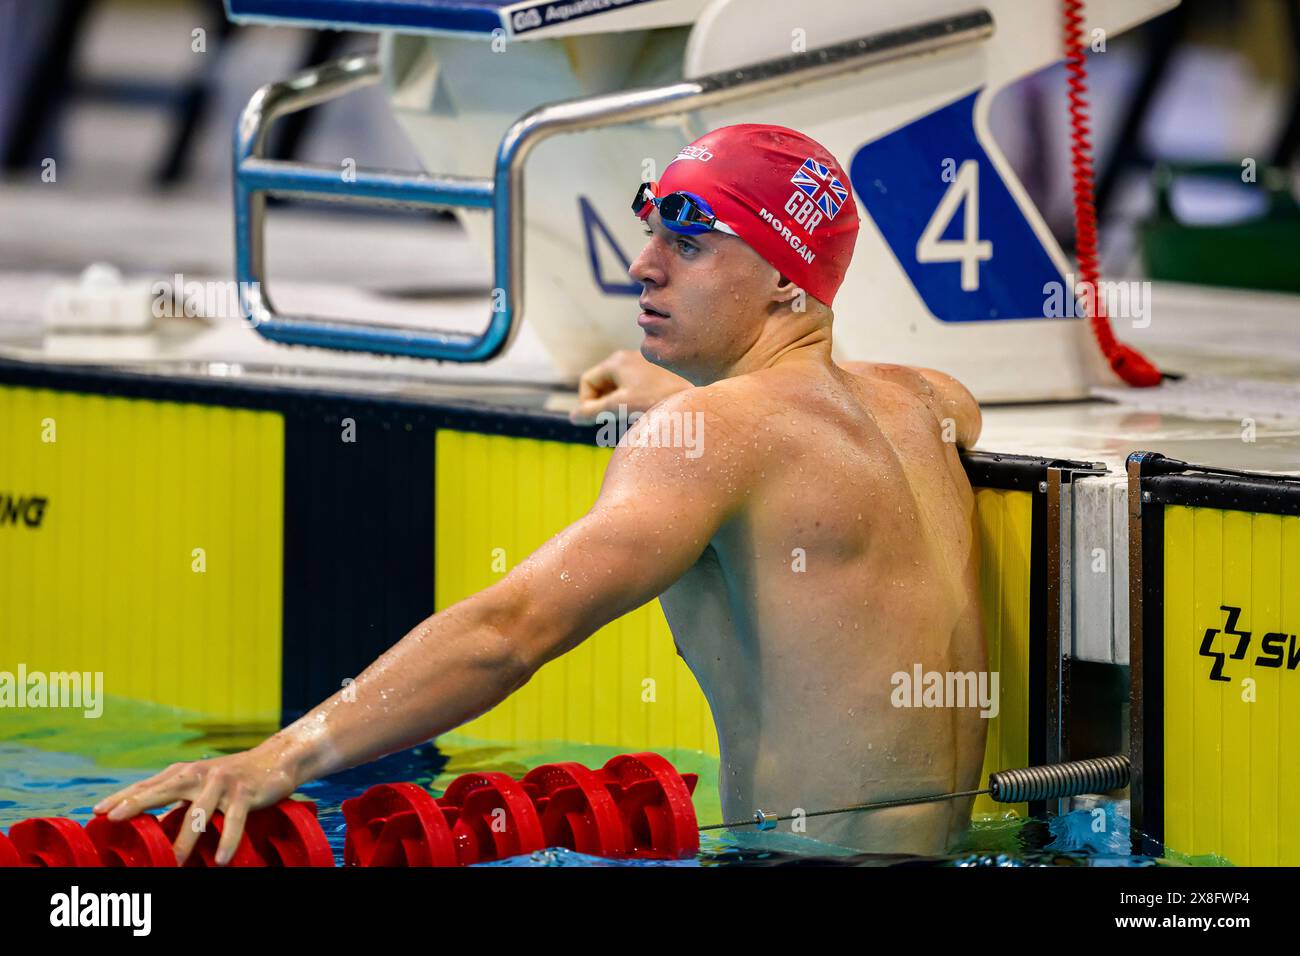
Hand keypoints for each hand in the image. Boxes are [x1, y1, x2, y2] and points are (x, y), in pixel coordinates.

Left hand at [91, 739, 301, 864]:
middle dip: (137, 803)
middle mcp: (199, 774)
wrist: (276, 759)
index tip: (98, 811)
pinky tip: (220, 859)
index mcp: (184, 773)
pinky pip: (234, 820)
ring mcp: (222, 783)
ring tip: (173, 863)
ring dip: (185, 841)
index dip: (124, 797)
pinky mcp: (245, 793)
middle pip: (163, 789)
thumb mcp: (201, 788)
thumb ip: (177, 805)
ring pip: (198, 813)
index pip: (148, 785)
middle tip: (114, 818)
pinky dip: (227, 840)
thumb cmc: (232, 779)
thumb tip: (152, 830)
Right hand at [569, 349, 689, 424]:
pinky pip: (635, 390)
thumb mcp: (621, 406)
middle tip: (616, 422)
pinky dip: (634, 403)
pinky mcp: (656, 375)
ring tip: (633, 419)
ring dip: (619, 406)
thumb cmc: (659, 398)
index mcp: (616, 362)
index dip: (586, 403)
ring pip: (619, 389)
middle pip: (603, 385)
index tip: (597, 420)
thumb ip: (594, 411)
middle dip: (604, 405)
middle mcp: (628, 359)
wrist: (697, 395)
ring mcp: (643, 366)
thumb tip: (573, 416)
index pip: (587, 382)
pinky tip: (647, 415)